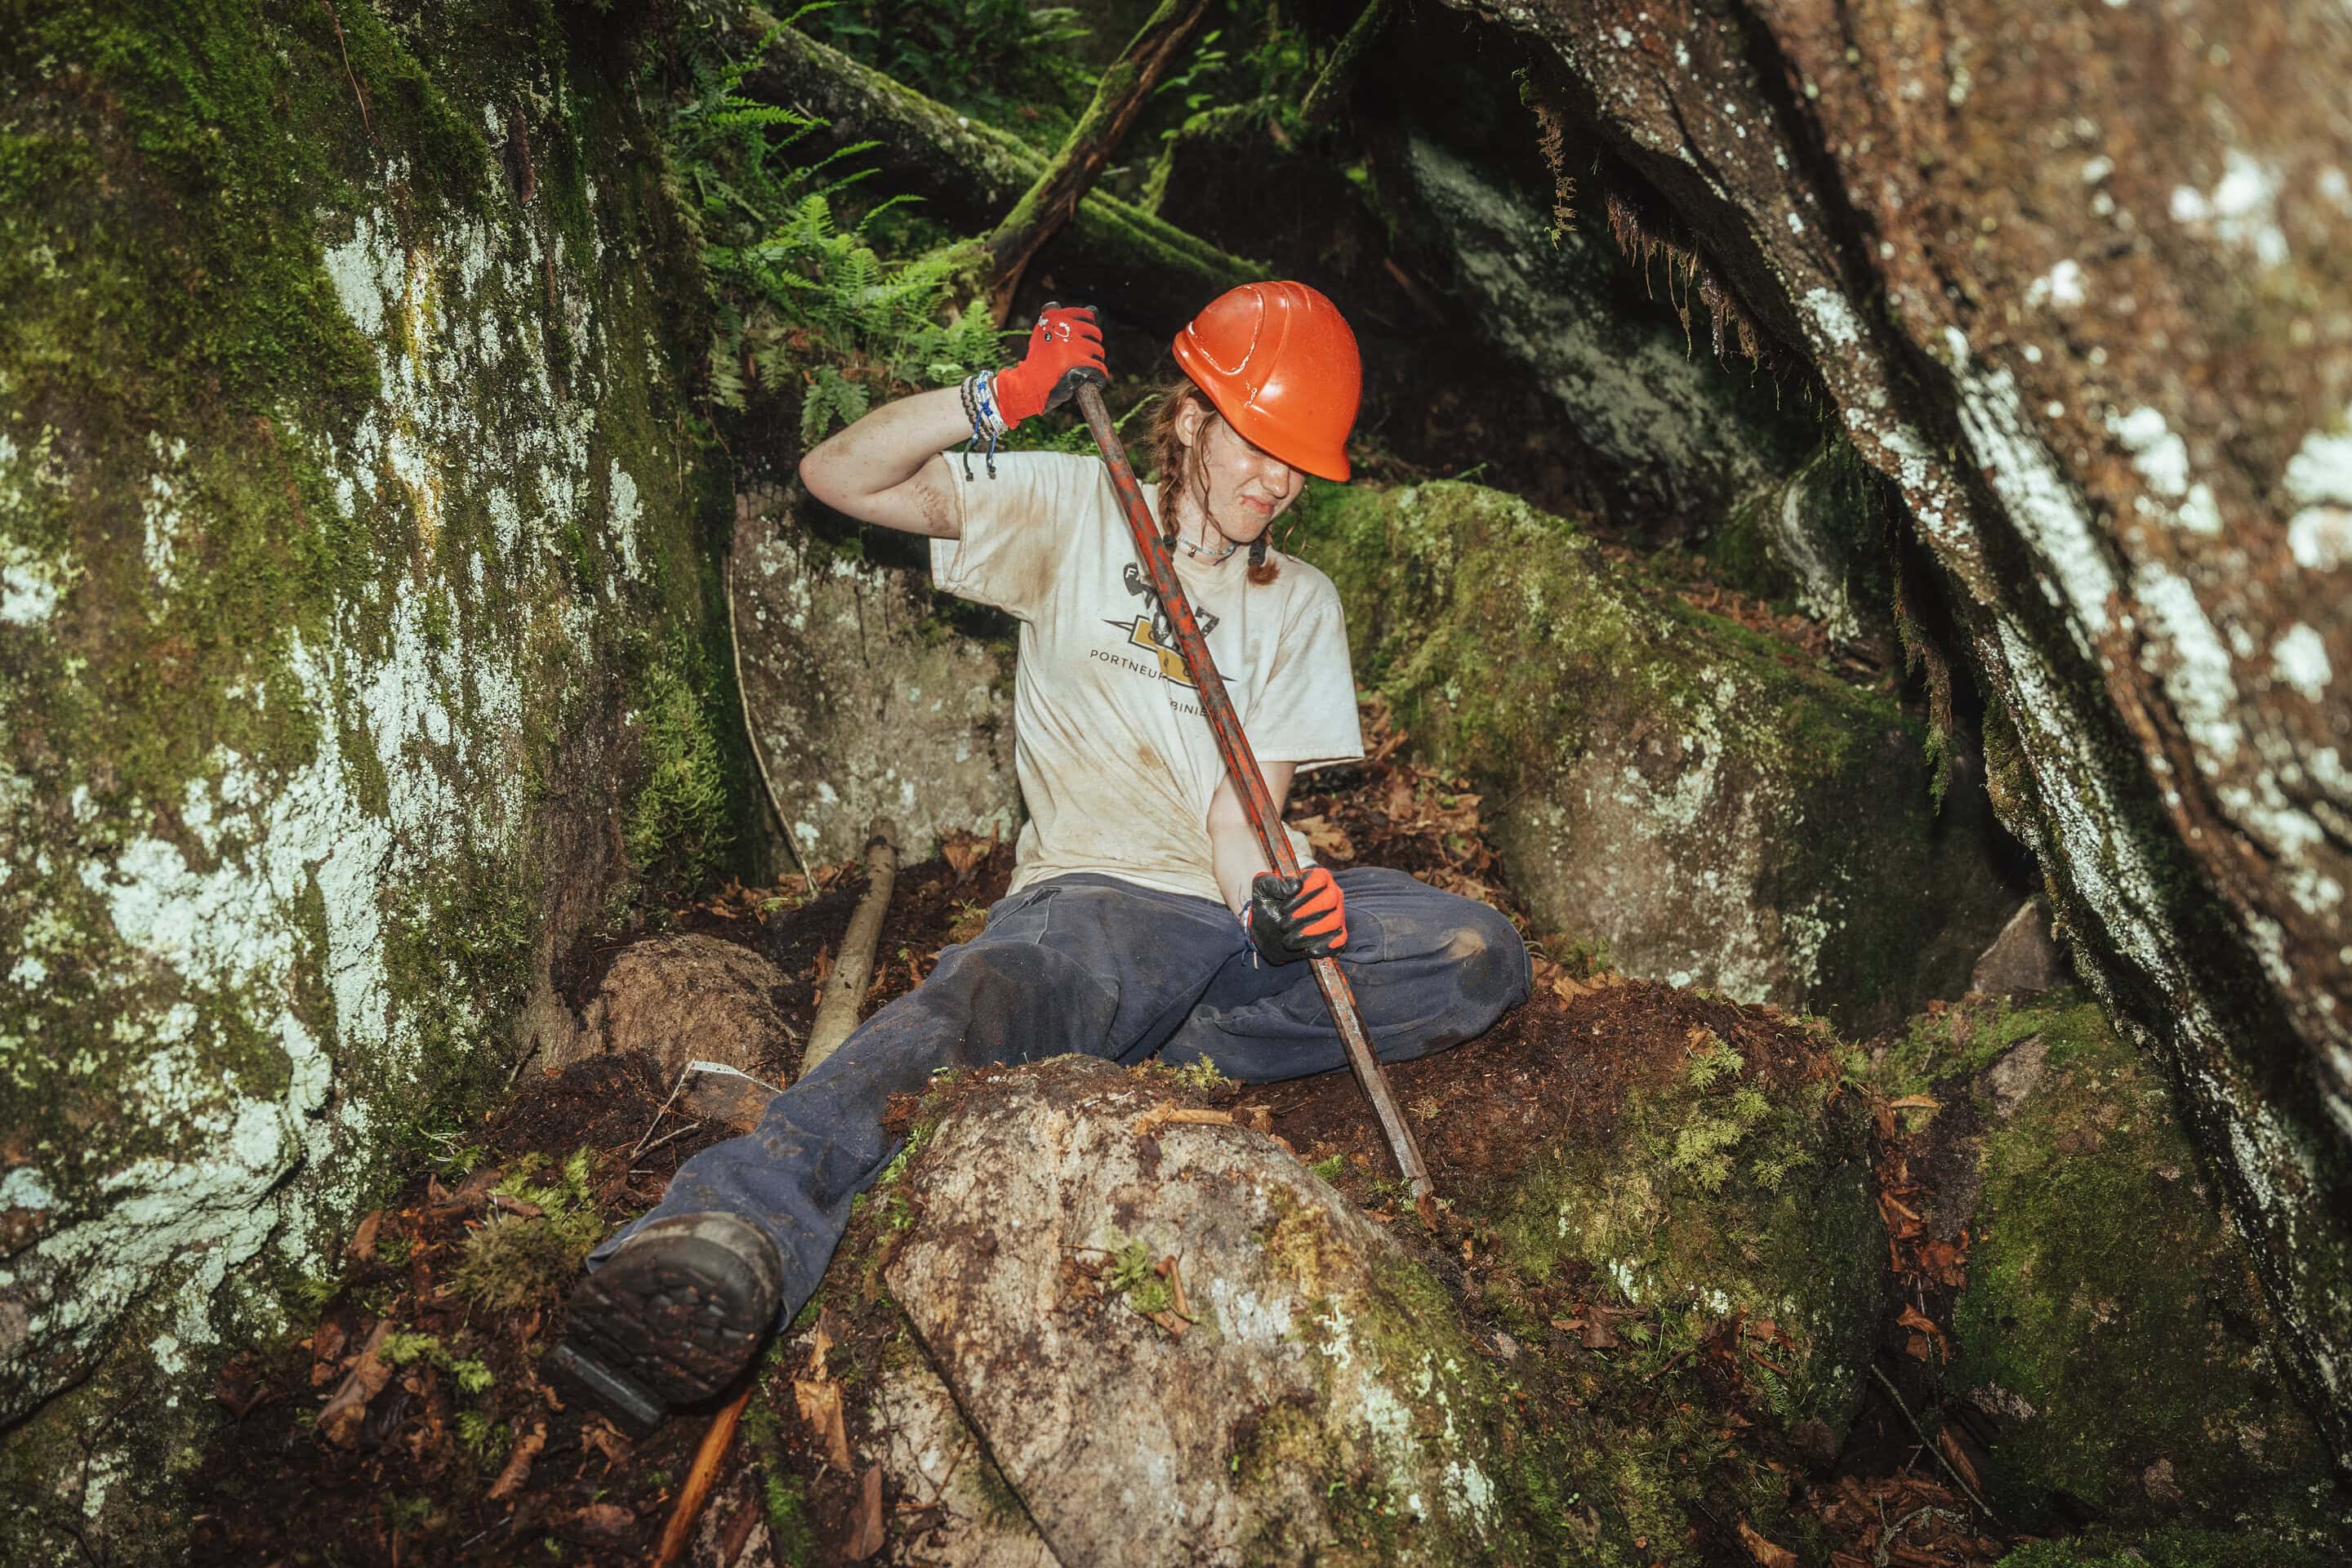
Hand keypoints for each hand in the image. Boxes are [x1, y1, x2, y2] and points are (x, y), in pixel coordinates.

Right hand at [992, 303, 1107, 426]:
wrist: (1029, 384)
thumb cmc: (1040, 360)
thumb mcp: (1047, 333)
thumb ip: (1068, 320)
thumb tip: (1095, 309)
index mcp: (1055, 316)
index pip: (1087, 316)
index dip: (1089, 328)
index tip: (1085, 337)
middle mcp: (1064, 327)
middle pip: (1095, 333)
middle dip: (1092, 345)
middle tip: (1082, 356)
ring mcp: (1073, 346)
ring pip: (1098, 351)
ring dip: (1095, 361)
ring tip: (1083, 369)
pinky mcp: (1079, 364)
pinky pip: (1099, 367)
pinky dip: (1099, 376)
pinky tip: (1092, 379)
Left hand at [1245, 866, 1346, 964]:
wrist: (1267, 933)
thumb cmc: (1269, 906)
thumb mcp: (1262, 889)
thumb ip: (1272, 882)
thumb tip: (1294, 886)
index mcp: (1317, 878)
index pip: (1320, 878)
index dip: (1301, 893)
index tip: (1283, 907)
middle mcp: (1332, 894)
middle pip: (1329, 899)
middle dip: (1304, 914)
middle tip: (1284, 924)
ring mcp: (1337, 915)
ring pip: (1334, 921)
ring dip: (1309, 933)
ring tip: (1289, 940)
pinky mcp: (1337, 936)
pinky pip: (1340, 940)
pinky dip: (1325, 946)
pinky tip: (1309, 950)